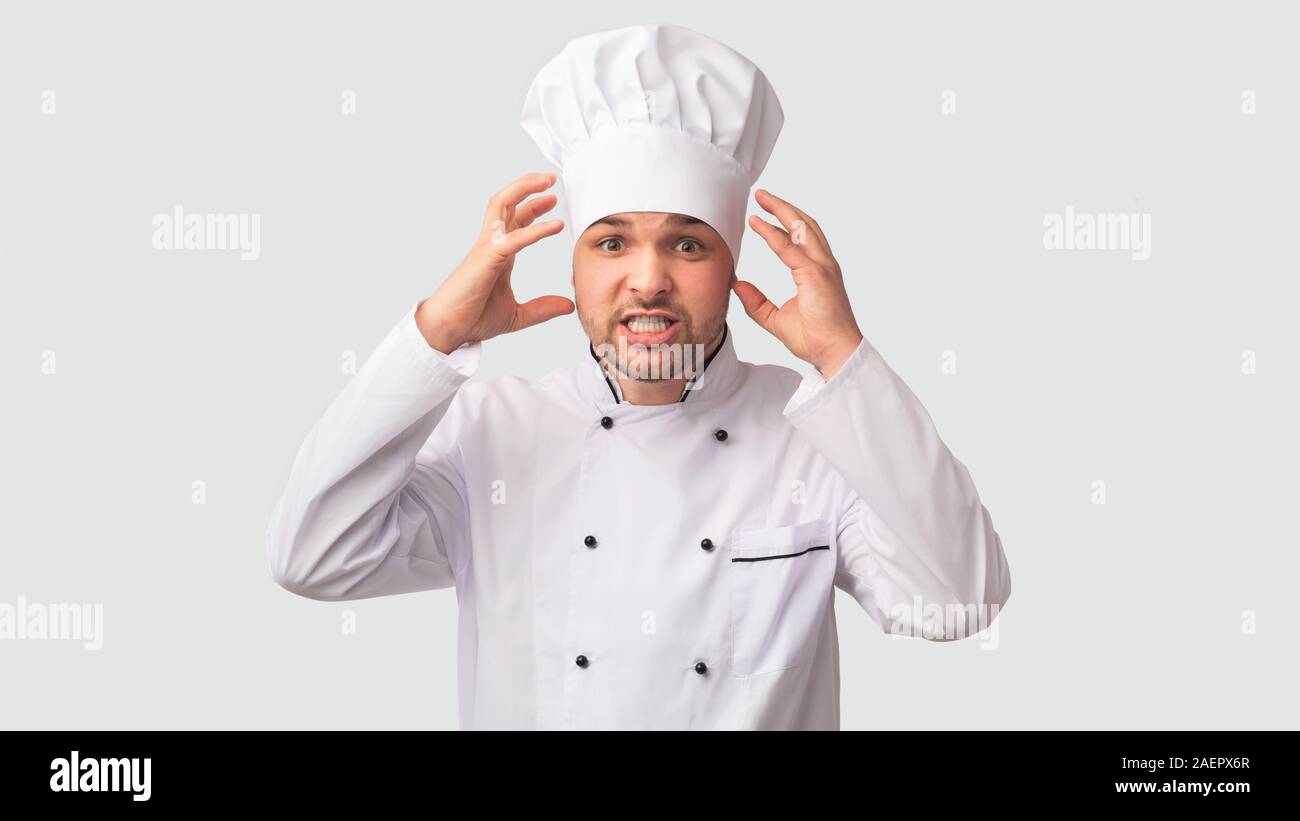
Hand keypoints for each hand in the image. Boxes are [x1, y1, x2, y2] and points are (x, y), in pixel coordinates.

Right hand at [416, 172, 573, 353]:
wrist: (449, 330)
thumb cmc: (473, 319)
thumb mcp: (518, 315)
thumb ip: (543, 309)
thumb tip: (568, 305)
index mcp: (498, 254)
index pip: (514, 221)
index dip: (532, 207)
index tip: (551, 201)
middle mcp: (491, 245)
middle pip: (507, 203)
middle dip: (528, 186)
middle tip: (551, 179)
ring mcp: (487, 248)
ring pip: (502, 205)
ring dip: (524, 190)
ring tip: (546, 182)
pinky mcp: (487, 258)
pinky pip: (513, 238)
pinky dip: (536, 230)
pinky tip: (556, 226)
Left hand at [732, 189, 863, 377]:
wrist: (833, 353)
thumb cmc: (814, 338)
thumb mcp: (774, 318)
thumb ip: (756, 302)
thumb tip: (736, 285)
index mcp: (817, 272)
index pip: (799, 239)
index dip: (780, 224)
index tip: (759, 215)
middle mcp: (823, 264)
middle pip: (804, 225)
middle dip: (782, 207)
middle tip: (761, 195)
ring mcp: (822, 268)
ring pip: (801, 228)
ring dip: (781, 210)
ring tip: (762, 198)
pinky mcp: (816, 275)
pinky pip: (790, 250)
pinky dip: (773, 235)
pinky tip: (758, 225)